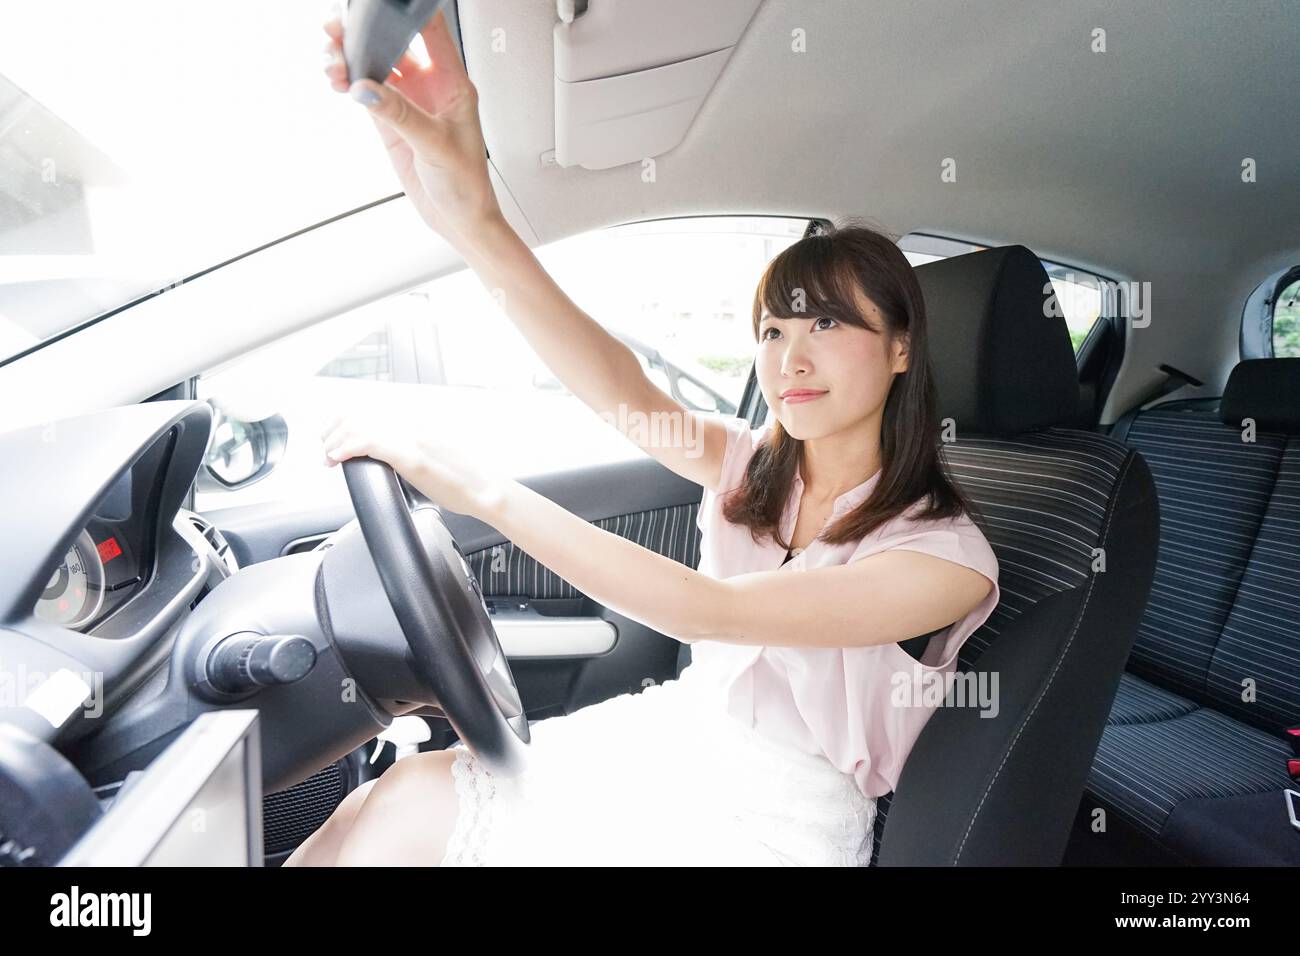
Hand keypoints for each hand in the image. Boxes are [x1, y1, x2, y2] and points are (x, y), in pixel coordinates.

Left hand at [319, 405, 505, 519]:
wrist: (485, 490)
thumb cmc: (465, 480)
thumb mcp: (433, 456)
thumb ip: (410, 449)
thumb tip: (391, 456)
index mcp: (416, 423)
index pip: (370, 411)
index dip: (345, 422)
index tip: (336, 438)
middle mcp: (412, 425)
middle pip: (358, 414)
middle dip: (334, 431)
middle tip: (327, 450)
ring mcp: (411, 438)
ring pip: (358, 426)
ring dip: (336, 441)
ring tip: (329, 456)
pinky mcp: (410, 456)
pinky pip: (368, 442)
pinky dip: (346, 448)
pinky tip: (338, 458)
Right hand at [321, 6, 503, 241]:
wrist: (459, 219)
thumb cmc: (467, 184)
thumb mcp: (437, 146)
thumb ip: (401, 115)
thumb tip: (366, 89)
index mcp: (453, 81)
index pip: (432, 30)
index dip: (407, 10)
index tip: (378, 4)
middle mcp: (429, 85)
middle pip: (393, 41)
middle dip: (365, 30)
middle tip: (339, 29)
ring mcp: (407, 101)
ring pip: (373, 65)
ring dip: (350, 57)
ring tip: (333, 62)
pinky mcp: (389, 120)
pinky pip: (364, 91)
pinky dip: (347, 82)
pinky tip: (337, 80)